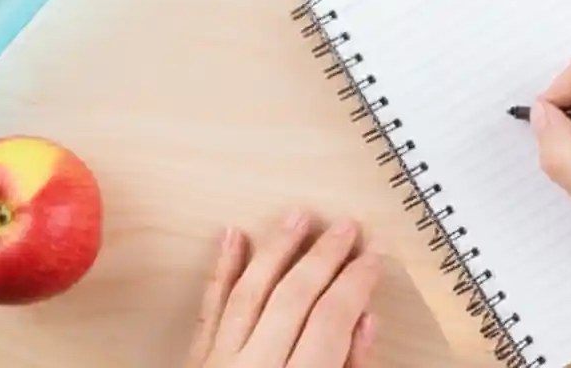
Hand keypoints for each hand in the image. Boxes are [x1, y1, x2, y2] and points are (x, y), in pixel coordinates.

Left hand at [187, 211, 380, 367]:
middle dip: (323, 257)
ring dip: (276, 250)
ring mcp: (220, 362)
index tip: (372, 259)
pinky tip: (233, 238)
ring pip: (249, 292)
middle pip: (292, 297)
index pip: (331, 319)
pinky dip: (222, 271)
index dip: (356, 283)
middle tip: (345, 227)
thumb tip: (365, 322)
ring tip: (296, 218)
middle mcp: (256, 367)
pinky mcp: (198, 359)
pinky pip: (210, 308)